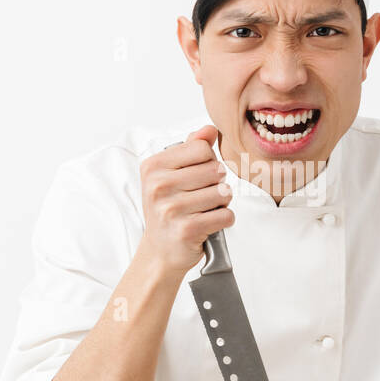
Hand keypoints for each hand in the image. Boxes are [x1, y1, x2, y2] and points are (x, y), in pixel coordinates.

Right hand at [136, 125, 234, 275]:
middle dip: (218, 183)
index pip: (201, 149)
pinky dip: (224, 220)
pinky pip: (226, 215)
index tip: (198, 176)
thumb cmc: (169, 209)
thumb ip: (191, 149)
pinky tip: (209, 224)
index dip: (209, 162)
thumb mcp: (172, 175)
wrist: (160, 251)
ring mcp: (171, 209)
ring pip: (224, 192)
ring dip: (222, 203)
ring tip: (205, 210)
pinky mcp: (187, 229)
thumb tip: (209, 129)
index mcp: (153, 167)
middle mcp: (158, 186)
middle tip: (203, 197)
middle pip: (215, 169)